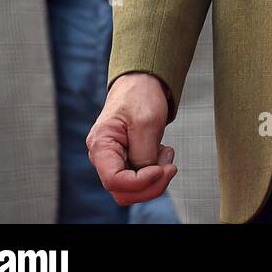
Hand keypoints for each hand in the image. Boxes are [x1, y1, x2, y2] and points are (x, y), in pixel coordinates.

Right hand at [88, 72, 177, 205]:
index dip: (140, 182)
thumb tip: (147, 176)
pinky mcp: (126, 158)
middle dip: (151, 184)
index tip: (160, 169)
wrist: (142, 81)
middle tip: (171, 166)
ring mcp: (114, 159)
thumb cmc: (140, 95)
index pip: (114, 181)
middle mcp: (103, 156)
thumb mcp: (146, 122)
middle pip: (123, 191)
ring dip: (155, 178)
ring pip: (132, 188)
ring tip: (167, 154)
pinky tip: (163, 153)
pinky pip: (139, 177)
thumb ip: (144, 154)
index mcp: (101, 145)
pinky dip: (155, 171)